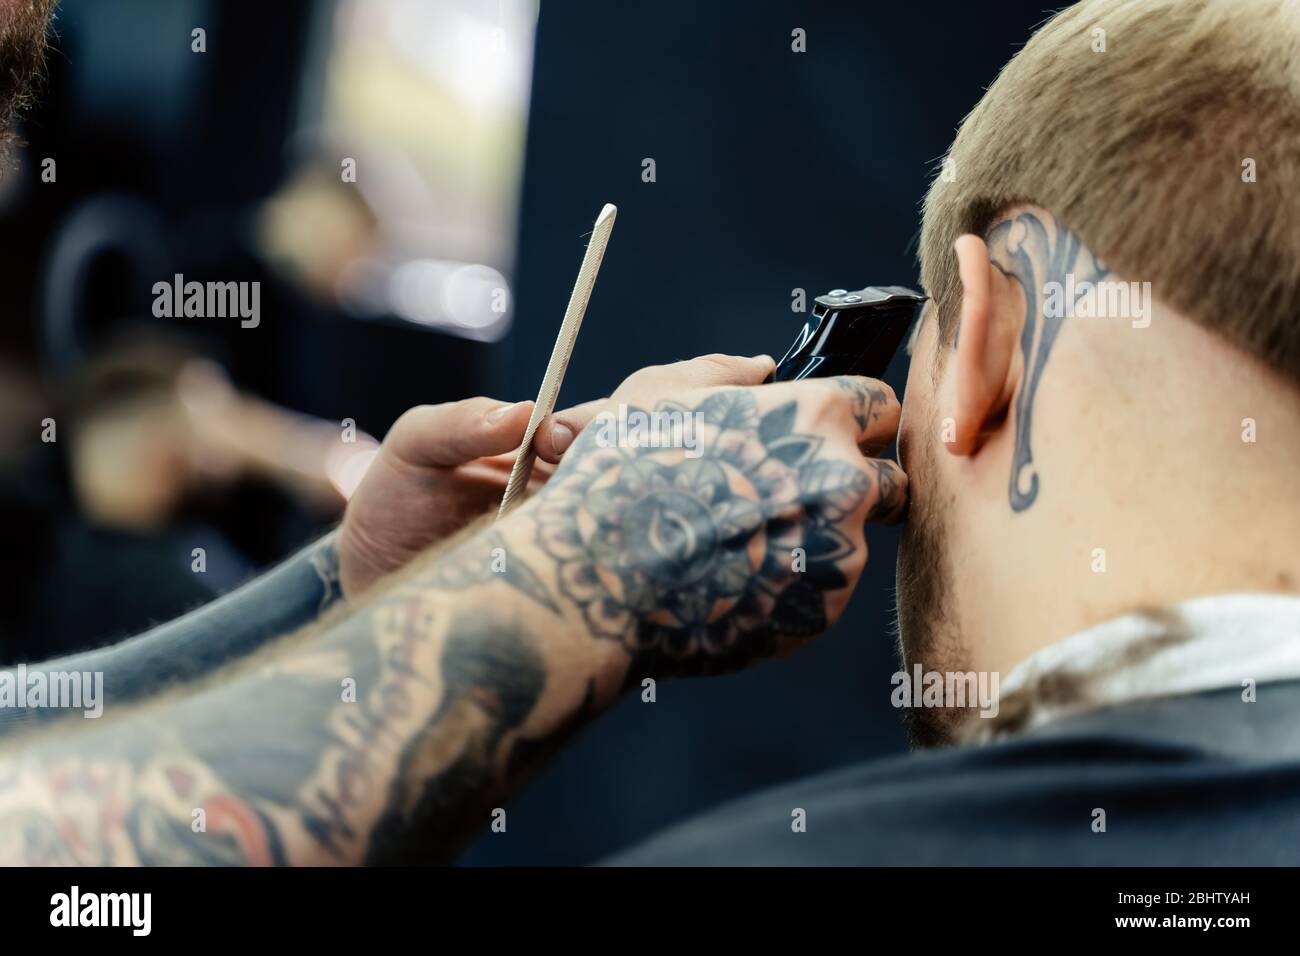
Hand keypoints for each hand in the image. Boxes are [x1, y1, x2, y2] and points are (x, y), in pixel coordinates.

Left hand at [337, 354, 776, 596]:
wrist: (378, 596)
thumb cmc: (393, 512)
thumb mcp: (407, 456)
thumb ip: (451, 425)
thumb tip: (521, 412)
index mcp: (556, 440)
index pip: (637, 401)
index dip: (699, 381)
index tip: (755, 370)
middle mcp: (585, 482)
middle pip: (665, 447)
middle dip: (717, 429)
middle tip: (753, 429)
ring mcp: (591, 533)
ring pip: (659, 504)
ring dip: (698, 493)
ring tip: (744, 488)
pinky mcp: (589, 581)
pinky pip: (635, 565)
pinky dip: (674, 558)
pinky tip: (712, 557)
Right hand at [504, 373, 906, 677]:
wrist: (596, 585)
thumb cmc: (621, 478)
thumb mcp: (658, 393)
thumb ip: (725, 372)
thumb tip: (764, 369)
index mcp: (815, 418)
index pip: (883, 406)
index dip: (853, 417)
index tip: (827, 433)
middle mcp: (844, 484)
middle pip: (888, 479)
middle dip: (854, 483)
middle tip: (792, 494)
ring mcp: (839, 556)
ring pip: (852, 540)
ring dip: (814, 538)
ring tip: (739, 545)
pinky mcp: (820, 614)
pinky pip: (820, 592)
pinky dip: (789, 585)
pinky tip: (733, 581)